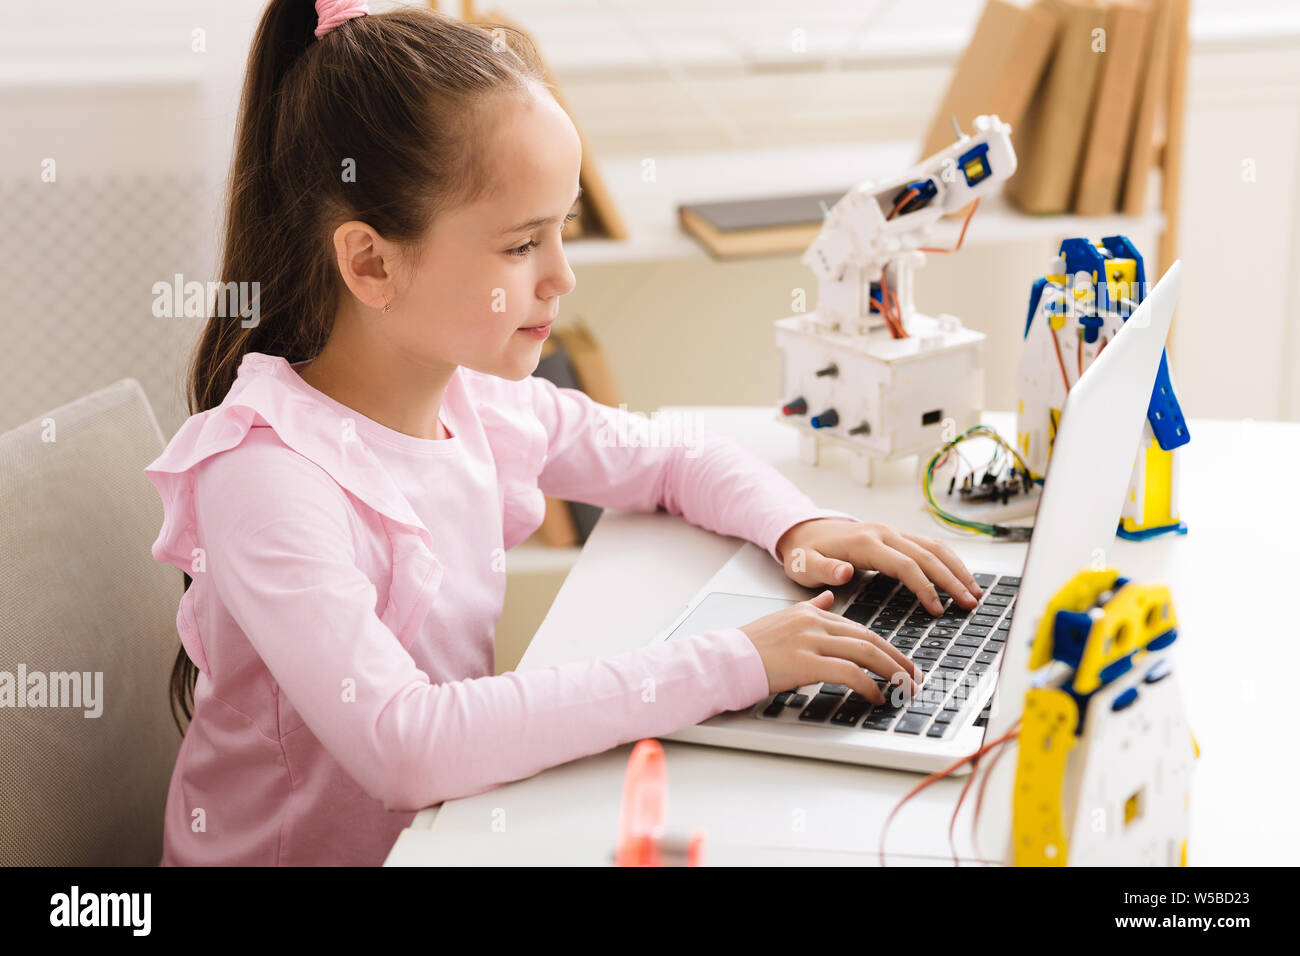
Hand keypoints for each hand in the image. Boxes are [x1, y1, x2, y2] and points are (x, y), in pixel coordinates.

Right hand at [740, 589, 920, 700]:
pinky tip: (876, 697)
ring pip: (865, 654)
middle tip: (913, 677)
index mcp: (812, 613)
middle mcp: (815, 624)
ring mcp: (811, 642)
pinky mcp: (806, 664)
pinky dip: (868, 686)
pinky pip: (849, 674)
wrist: (726, 659)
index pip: (860, 629)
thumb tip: (830, 597)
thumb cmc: (751, 646)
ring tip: (903, 689)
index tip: (900, 662)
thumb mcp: (784, 618)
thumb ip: (811, 608)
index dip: (885, 647)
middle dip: (897, 660)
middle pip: (869, 640)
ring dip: (891, 673)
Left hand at [775, 518, 982, 614]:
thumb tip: (844, 573)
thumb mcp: (804, 564)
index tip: (937, 608)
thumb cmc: (805, 552)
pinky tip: (960, 576)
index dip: (924, 587)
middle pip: (927, 555)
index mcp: (865, 543)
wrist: (804, 529)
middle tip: (970, 603)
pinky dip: (949, 560)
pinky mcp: (896, 536)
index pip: (905, 565)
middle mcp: (883, 533)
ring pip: (933, 547)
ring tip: (975, 592)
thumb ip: (822, 570)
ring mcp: (892, 533)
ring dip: (957, 568)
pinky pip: (928, 546)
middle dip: (952, 579)